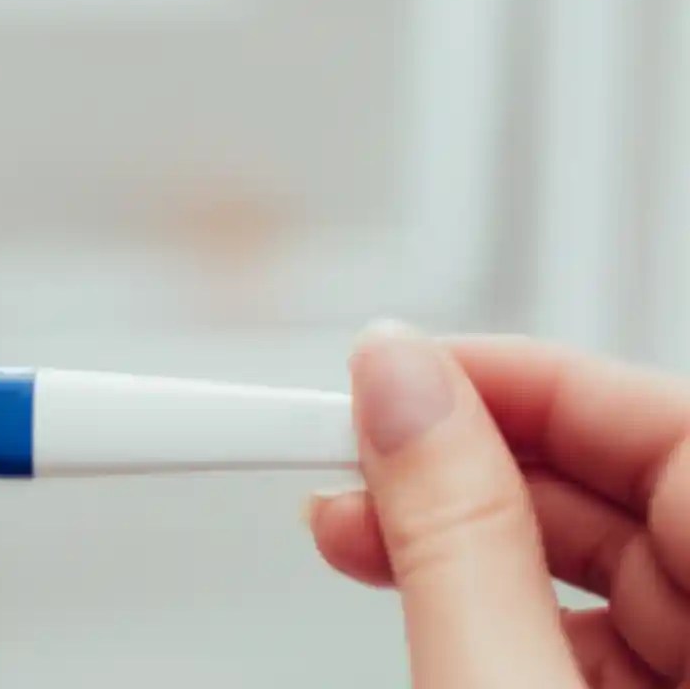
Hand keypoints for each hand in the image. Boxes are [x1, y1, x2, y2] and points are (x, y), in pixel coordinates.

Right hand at [307, 323, 689, 687]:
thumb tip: (403, 389)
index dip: (536, 384)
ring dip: (470, 538)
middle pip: (642, 496)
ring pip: (619, 569)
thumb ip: (458, 544)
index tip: (407, 369)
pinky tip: (418, 595)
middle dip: (480, 465)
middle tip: (360, 448)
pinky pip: (612, 641)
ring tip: (354, 531)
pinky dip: (501, 609)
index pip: (682, 436)